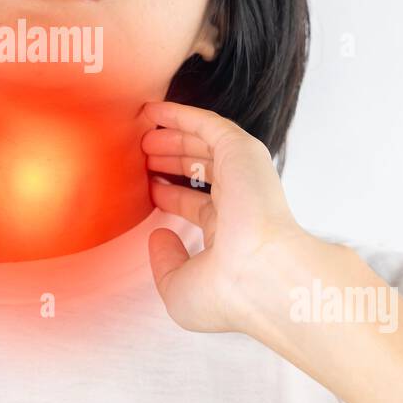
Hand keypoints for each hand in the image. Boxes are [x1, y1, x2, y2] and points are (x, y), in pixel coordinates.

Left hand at [140, 100, 347, 344]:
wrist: (259, 276)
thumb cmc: (225, 292)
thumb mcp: (179, 288)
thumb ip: (164, 262)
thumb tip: (160, 234)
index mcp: (232, 234)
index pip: (198, 205)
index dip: (171, 194)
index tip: (148, 186)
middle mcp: (240, 203)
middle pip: (201, 170)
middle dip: (171, 158)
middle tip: (142, 152)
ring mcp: (243, 175)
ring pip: (204, 144)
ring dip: (174, 135)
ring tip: (143, 132)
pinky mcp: (242, 151)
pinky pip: (208, 123)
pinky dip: (180, 113)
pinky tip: (154, 110)